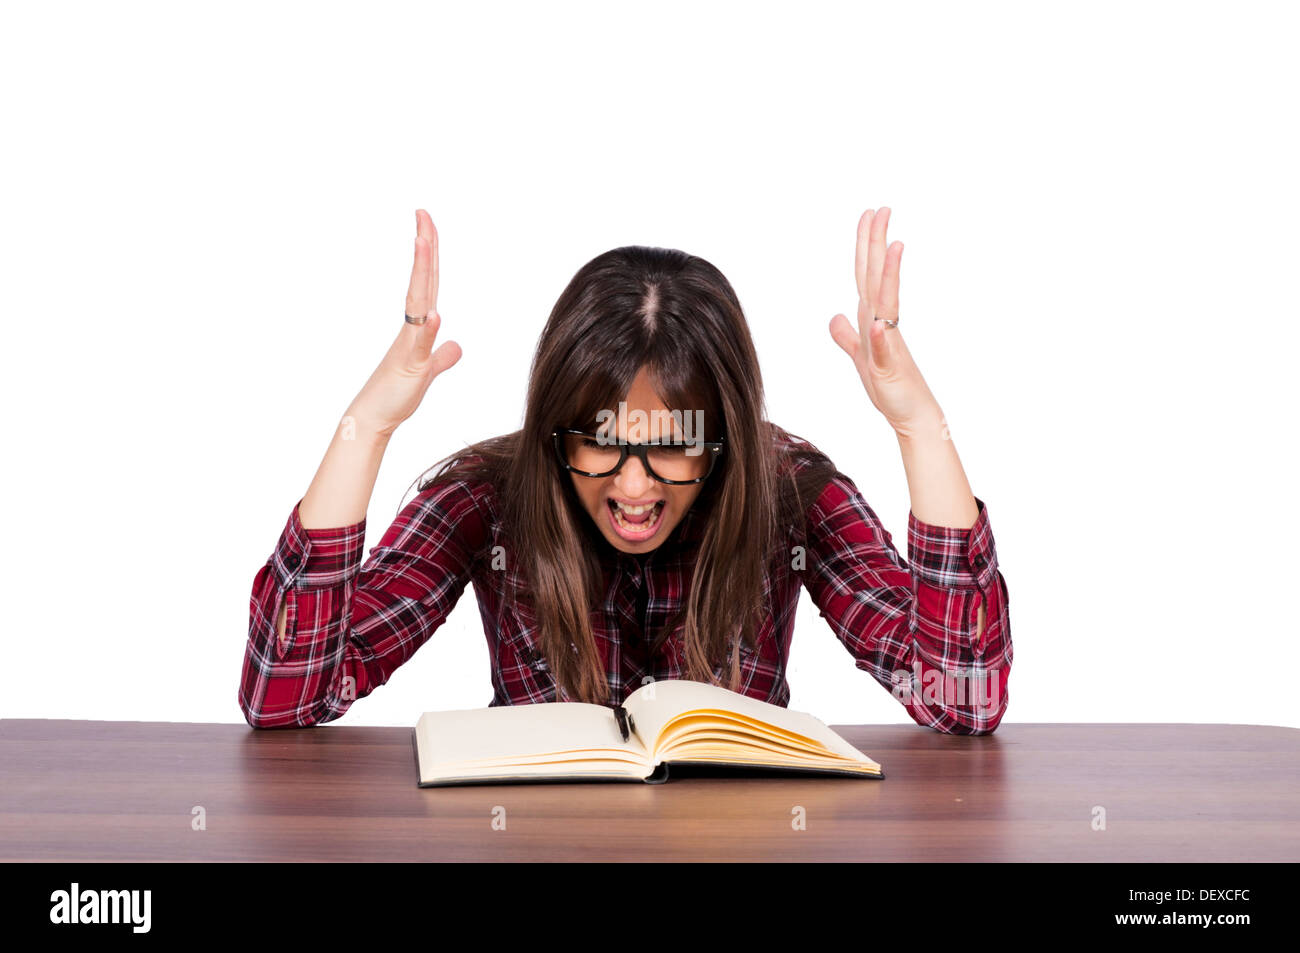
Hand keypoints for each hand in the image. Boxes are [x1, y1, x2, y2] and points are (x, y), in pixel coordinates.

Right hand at [350, 209, 462, 435]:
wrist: (374, 419)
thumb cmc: (395, 396)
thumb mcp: (427, 372)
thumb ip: (442, 356)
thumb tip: (455, 346)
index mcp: (419, 327)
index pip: (428, 283)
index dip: (430, 254)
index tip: (426, 224)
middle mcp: (412, 328)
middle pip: (423, 281)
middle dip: (424, 246)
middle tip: (422, 213)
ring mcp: (409, 344)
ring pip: (418, 302)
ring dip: (422, 272)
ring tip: (423, 242)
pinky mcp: (409, 365)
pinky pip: (420, 344)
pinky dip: (427, 329)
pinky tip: (435, 314)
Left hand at [829, 207, 941, 436]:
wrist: (910, 415)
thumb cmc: (890, 388)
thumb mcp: (860, 358)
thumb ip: (847, 336)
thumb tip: (835, 316)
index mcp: (871, 319)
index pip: (864, 274)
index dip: (865, 245)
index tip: (869, 215)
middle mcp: (880, 323)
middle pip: (874, 277)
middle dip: (876, 243)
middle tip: (882, 209)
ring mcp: (887, 342)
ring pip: (884, 303)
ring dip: (887, 275)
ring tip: (893, 245)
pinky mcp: (890, 366)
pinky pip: (885, 348)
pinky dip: (882, 333)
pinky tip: (881, 322)